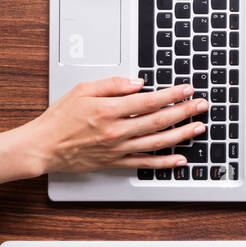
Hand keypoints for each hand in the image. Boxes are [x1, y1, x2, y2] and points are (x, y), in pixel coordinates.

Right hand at [16, 76, 207, 173]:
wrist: (43, 147)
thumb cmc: (59, 118)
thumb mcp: (83, 90)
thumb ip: (113, 84)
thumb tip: (139, 83)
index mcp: (109, 110)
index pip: (149, 101)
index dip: (172, 94)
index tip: (187, 89)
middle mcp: (116, 131)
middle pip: (159, 121)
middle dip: (185, 112)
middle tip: (202, 106)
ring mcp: (118, 149)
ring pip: (157, 142)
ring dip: (182, 135)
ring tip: (198, 127)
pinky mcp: (115, 162)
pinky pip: (145, 163)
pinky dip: (165, 163)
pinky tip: (180, 159)